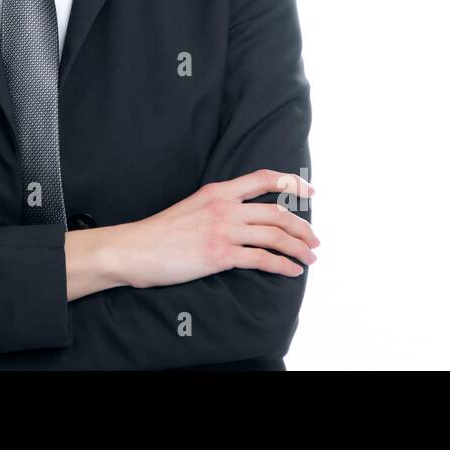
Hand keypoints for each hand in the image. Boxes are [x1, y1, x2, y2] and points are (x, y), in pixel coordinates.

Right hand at [111, 170, 317, 288]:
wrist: (135, 249)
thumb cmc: (161, 233)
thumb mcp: (192, 207)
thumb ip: (218, 207)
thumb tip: (243, 216)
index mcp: (217, 191)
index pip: (262, 178)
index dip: (291, 183)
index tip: (310, 191)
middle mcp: (224, 207)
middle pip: (277, 212)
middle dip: (303, 228)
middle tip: (314, 241)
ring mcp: (222, 230)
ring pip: (275, 235)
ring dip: (299, 248)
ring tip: (310, 258)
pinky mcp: (219, 255)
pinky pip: (262, 259)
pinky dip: (283, 266)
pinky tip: (292, 271)